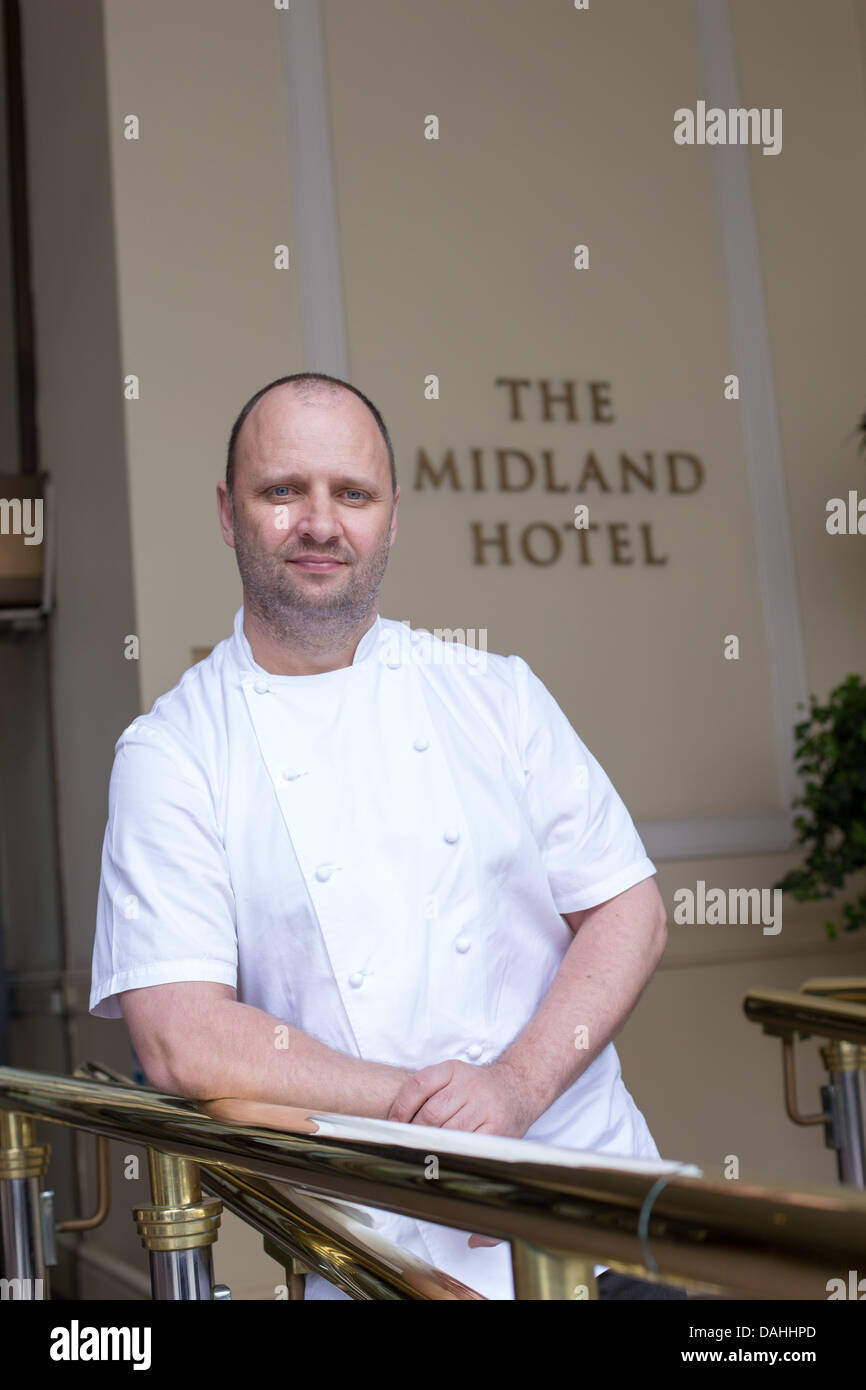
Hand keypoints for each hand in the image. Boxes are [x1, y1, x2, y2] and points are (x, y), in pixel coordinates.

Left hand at [386, 1056, 539, 1137]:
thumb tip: (396, 1120)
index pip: (419, 1084)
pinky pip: (467, 1144)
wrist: (519, 1087)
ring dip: (431, 1144)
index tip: (393, 1124)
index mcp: (454, 1069)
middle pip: (431, 1112)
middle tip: (405, 1142)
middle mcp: (469, 1085)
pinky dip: (452, 1152)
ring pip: (447, 1131)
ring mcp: (484, 1107)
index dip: (401, 1107)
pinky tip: (444, 1156)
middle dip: (415, 1131)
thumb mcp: (454, 1075)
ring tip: (422, 1151)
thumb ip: (429, 1090)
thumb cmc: (477, 1087)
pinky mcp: (496, 1128)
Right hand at [387, 1056, 541, 1251]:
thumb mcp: (507, 1158)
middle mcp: (483, 1104)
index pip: (461, 1152)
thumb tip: (476, 1241)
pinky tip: (398, 1119)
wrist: (517, 1085)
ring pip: (428, 1110)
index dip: (437, 1167)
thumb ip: (492, 1196)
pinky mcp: (452, 1067)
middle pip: (440, 1130)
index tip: (422, 1180)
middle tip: (407, 1164)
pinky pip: (420, 1083)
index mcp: (497, 1129)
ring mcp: (467, 1082)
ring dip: (409, 1130)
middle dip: (421, 1149)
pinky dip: (404, 1103)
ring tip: (401, 1145)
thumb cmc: (506, 1124)